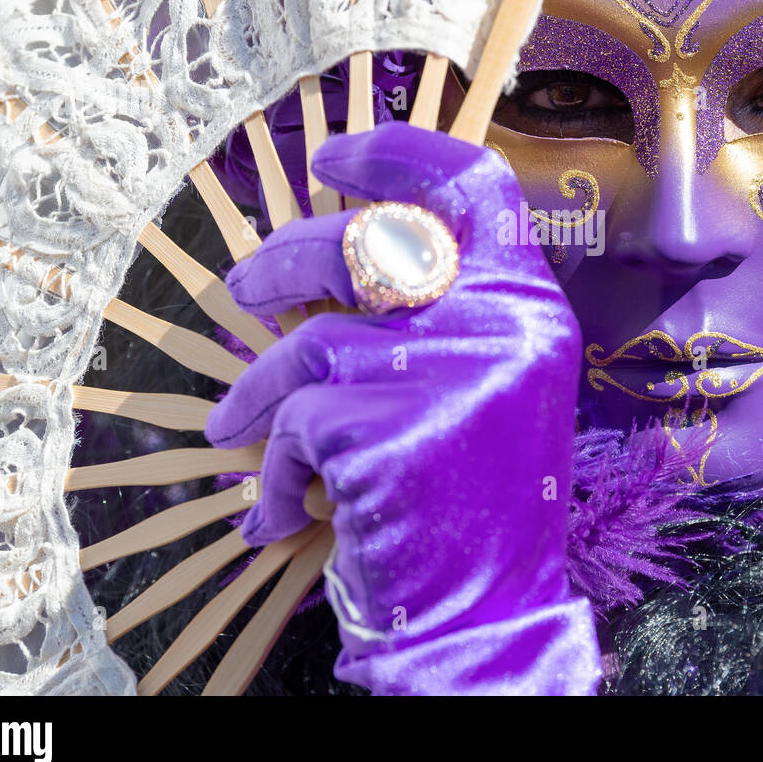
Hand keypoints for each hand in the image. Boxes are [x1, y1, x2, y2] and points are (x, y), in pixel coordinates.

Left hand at [204, 122, 601, 694]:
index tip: (332, 155)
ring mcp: (444, 371)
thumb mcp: (492, 379)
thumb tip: (346, 242)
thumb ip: (448, 309)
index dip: (397, 152)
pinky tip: (281, 504)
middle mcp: (499, 320)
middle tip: (243, 288)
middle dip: (283, 262)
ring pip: (310, 343)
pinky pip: (291, 424)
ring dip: (258, 388)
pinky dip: (271, 466)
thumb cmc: (478, 494)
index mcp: (528, 300)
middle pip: (366, 245)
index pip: (471, 182)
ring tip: (233, 423)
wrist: (488, 609)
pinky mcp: (385, 429)